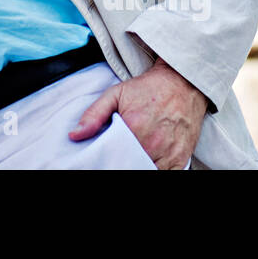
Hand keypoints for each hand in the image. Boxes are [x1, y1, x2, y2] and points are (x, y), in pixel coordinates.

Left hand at [67, 58, 207, 168]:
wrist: (183, 83)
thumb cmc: (148, 89)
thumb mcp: (116, 93)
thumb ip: (94, 115)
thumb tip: (74, 136)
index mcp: (133, 126)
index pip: (112, 156)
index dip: (106, 158)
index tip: (103, 156)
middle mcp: (152, 142)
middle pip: (129, 165)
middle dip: (120, 162)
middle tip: (116, 157)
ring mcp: (169, 152)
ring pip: (145, 170)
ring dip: (137, 166)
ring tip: (130, 158)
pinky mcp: (180, 159)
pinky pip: (165, 174)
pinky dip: (154, 170)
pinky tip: (147, 162)